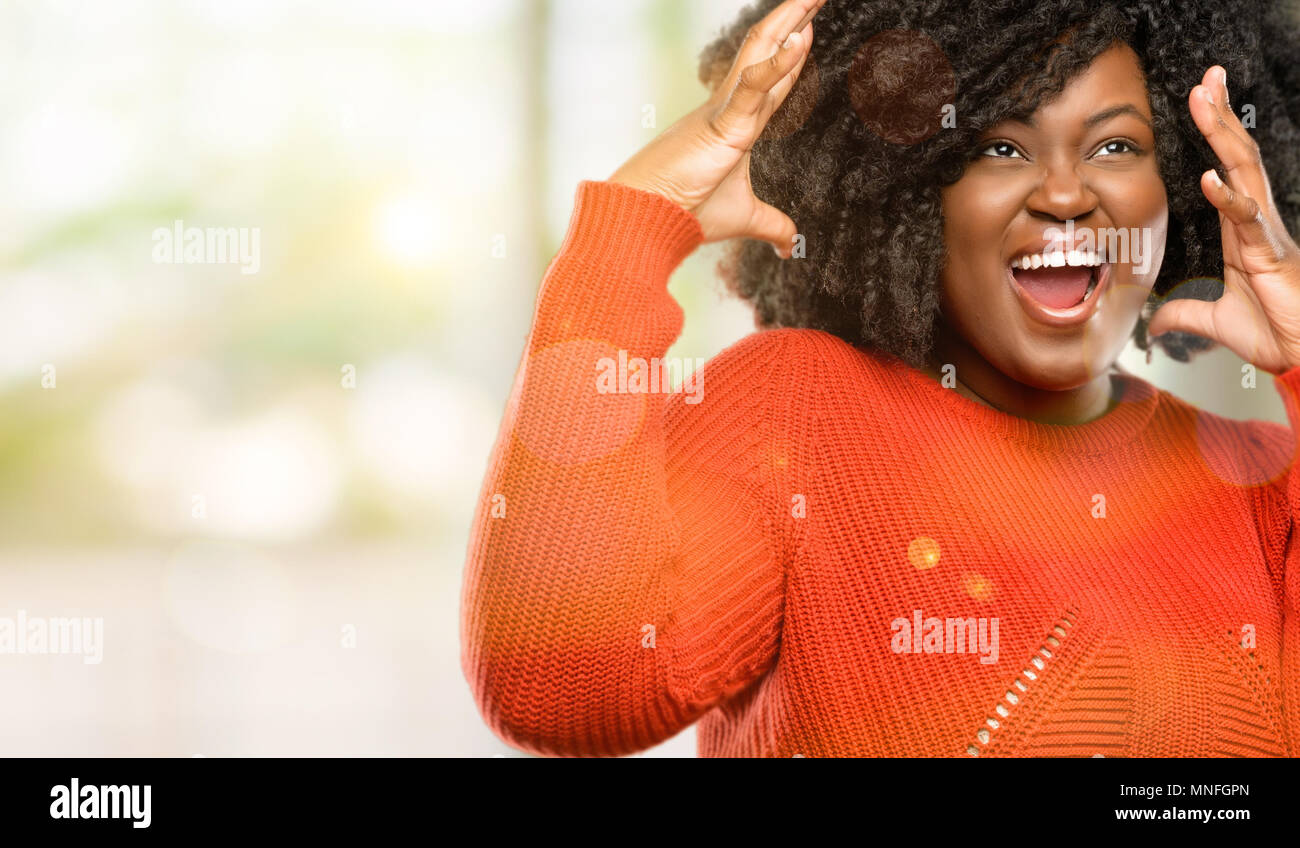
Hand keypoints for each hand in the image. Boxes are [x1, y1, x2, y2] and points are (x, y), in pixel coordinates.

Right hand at [608, 0, 825, 257]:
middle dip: (792, 21)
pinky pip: (754, 89)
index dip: (790, 53)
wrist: (646, 220)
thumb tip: (789, 247)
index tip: (807, 27)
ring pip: (761, 55)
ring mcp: (725, 113)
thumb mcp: (743, 218)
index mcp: (733, 124)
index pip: (770, 80)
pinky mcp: (723, 126)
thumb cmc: (685, 216)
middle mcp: (728, 108)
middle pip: (766, 53)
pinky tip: (801, 39)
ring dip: (789, 22)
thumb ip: (773, 225)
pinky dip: (779, 65)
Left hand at [1147, 65, 1299, 374]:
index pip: (1227, 169)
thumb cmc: (1275, 335)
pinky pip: (1248, 220)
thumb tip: (1156, 322)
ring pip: (1244, 172)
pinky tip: (1211, 178)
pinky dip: (1229, 198)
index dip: (1216, 135)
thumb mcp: (1216, 323)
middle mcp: (1254, 223)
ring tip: (1206, 99)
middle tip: (1207, 77)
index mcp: (1240, 231)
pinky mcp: (1270, 254)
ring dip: (1222, 136)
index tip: (1203, 101)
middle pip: (1237, 156)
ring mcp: (1264, 234)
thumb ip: (1185, 315)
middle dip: (1221, 116)